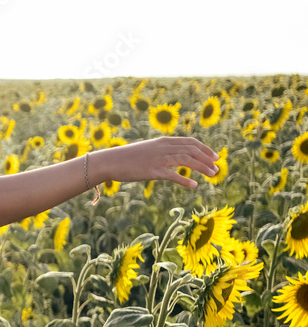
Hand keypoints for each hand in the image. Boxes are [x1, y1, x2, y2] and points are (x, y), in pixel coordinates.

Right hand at [97, 136, 219, 187]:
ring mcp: (159, 159)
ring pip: (187, 160)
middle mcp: (164, 148)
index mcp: (163, 141)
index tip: (215, 157)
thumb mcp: (147, 149)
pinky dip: (186, 180)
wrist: (110, 161)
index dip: (205, 149)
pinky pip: (174, 175)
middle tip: (217, 168)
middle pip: (192, 150)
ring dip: (202, 168)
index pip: (190, 142)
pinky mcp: (153, 170)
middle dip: (207, 159)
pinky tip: (194, 185)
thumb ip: (161, 151)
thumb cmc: (126, 157)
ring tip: (212, 175)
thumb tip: (170, 155)